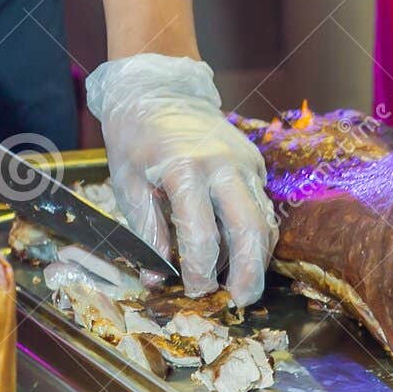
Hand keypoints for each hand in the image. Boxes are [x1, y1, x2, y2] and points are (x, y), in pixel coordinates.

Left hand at [85, 54, 277, 302]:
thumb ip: (147, 231)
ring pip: (265, 220)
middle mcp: (223, 165)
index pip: (203, 234)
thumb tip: (158, 278)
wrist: (160, 89)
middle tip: (242, 302)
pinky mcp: (255, 163)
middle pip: (249, 229)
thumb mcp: (127, 183)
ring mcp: (245, 163)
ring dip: (258, 258)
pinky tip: (245, 255)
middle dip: (249, 272)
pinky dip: (257, 235)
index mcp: (185, 169)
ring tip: (245, 285)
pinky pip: (263, 206)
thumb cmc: (135, 138)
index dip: (200, 271)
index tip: (195, 291)